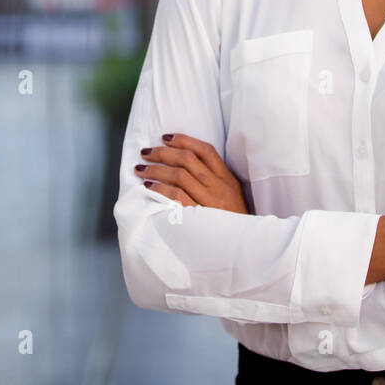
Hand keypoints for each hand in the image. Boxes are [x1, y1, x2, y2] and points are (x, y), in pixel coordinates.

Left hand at [134, 133, 248, 213]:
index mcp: (228, 180)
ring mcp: (210, 203)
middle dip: (163, 153)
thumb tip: (184, 164)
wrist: (241, 247)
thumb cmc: (233, 222)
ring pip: (180, 176)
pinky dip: (160, 189)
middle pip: (188, 160)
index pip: (206, 151)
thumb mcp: (232, 196)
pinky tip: (149, 187)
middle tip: (146, 152)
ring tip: (142, 169)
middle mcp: (220, 188)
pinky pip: (176, 198)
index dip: (185, 140)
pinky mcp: (199, 218)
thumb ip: (215, 180)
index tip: (166, 137)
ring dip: (156, 170)